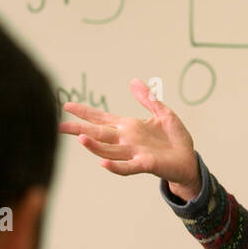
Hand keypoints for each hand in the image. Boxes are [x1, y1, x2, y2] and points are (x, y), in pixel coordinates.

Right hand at [59, 78, 199, 193]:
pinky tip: (102, 162)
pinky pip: (126, 166)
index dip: (85, 113)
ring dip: (94, 146)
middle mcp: (127, 140)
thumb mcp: (163, 113)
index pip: (102, 119)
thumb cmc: (175, 139)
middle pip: (98, 134)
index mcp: (129, 127)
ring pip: (108, 150)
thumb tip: (133, 81)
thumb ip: (148, 99)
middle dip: (78, 129)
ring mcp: (134, 153)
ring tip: (79, 138)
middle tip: (58, 127)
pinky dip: (114, 165)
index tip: (67, 105)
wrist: (189, 160)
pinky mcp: (145, 164)